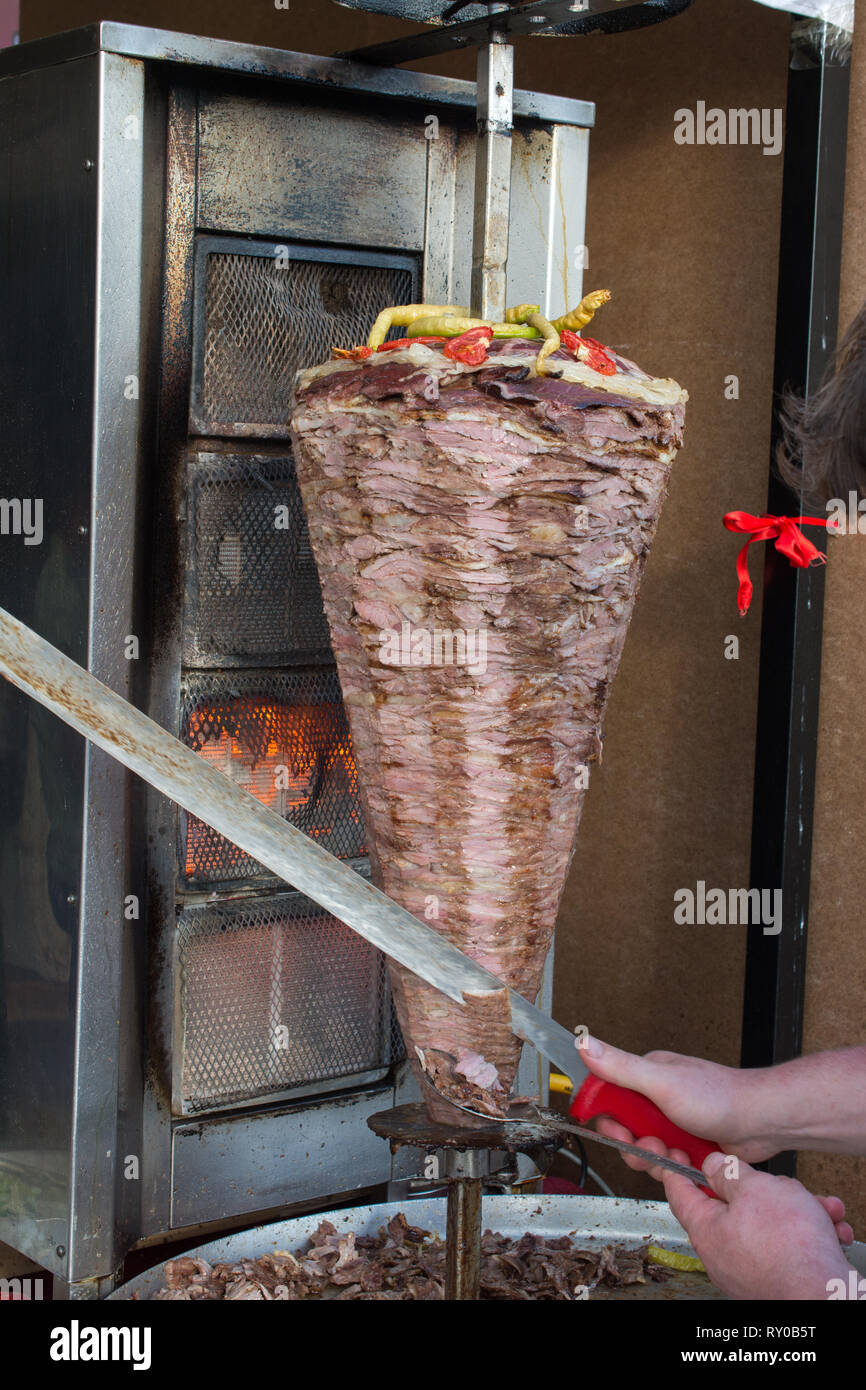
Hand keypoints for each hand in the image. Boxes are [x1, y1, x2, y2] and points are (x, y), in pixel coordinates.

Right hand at [581, 1036, 778, 1162]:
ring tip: (675, 1154)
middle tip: (650, 1146)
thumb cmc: (719, 1096)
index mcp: (647, 1076)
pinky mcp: (688, 1145)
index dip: (605, 1118)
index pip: (608, 1096)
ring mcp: (673, 1123)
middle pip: (625, 1130)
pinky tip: (690, 1162)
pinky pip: (668, 1163)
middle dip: (634, 1145)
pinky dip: (676, 1167)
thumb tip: (585, 1044)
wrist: (761, 1122)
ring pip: (646, 1150)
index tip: (614, 1131)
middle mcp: (658, 1098)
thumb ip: (620, 1067)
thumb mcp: (661, 1081)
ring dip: (657, 1159)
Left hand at [661, 1152, 853, 1299]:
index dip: (677, 1170)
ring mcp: (748, 1269)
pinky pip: (785, 1245)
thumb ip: (729, 1172)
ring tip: (816, 1208)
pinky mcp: (775, 1278)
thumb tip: (714, 1166)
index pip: (680, 1194)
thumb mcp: (754, 1188)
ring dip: (794, 1209)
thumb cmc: (790, 1246)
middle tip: (779, 1184)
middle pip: (734, 1206)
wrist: (826, 1294)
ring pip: (767, 1223)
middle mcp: (722, 1254)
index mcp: (707, 1230)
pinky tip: (827, 1228)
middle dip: (763, 1189)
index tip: (676, 1156)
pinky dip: (806, 1232)